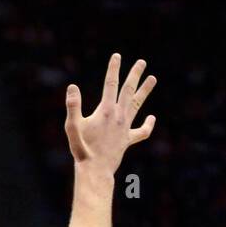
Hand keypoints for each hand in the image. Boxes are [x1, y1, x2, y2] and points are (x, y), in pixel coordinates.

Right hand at [65, 53, 156, 174]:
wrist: (95, 170)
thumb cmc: (82, 149)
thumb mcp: (72, 127)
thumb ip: (73, 106)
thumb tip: (72, 87)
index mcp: (106, 111)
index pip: (111, 84)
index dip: (114, 69)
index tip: (117, 56)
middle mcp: (119, 116)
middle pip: (129, 90)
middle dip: (135, 75)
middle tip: (142, 62)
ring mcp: (125, 128)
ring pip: (138, 105)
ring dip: (145, 91)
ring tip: (153, 78)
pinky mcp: (127, 140)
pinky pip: (141, 131)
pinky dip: (148, 125)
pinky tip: (151, 118)